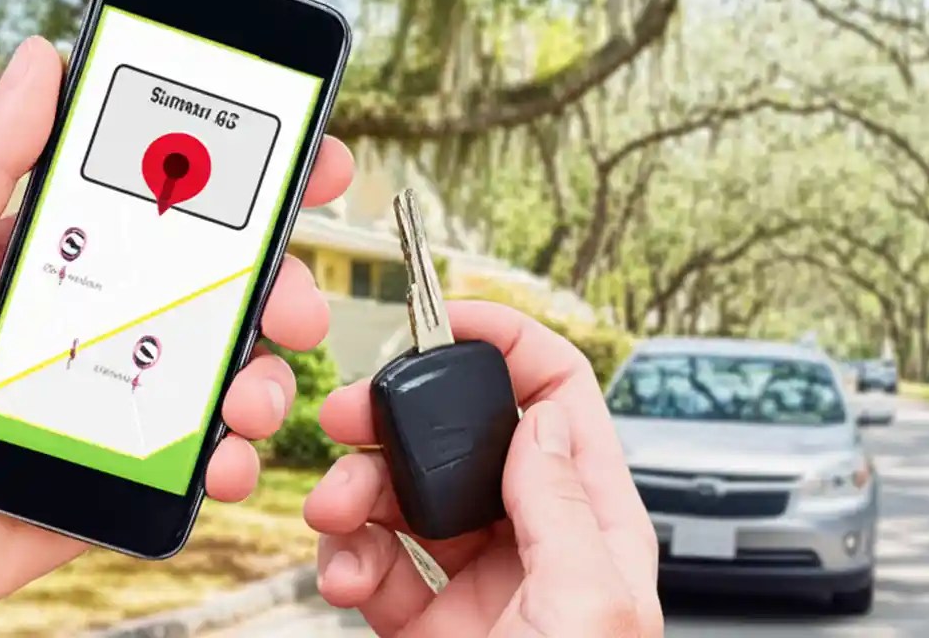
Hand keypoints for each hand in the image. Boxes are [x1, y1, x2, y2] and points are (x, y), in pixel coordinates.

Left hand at [0, 37, 354, 613]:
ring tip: (242, 402)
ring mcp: (132, 398)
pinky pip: (210, 459)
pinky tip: (218, 459)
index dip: (263, 183)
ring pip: (240, 374)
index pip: (187, 208)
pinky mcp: (136, 470)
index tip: (318, 165)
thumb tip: (41, 58)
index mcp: (79, 259)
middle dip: (288, 292)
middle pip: (236, 291)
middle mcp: (118, 321)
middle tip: (292, 307)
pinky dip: (234, 460)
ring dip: (268, 384)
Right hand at [306, 301, 663, 636]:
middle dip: (399, 420)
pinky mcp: (425, 623)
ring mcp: (478, 579)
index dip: (509, 344)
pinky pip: (373, 563)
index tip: (447, 320)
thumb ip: (562, 506)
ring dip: (356, 491)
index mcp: (595, 523)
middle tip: (349, 414)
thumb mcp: (587, 602)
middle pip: (464, 440)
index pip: (560, 398)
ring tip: (333, 511)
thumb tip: (539, 417)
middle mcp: (535, 540)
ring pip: (404, 498)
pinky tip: (343, 572)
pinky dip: (345, 557)